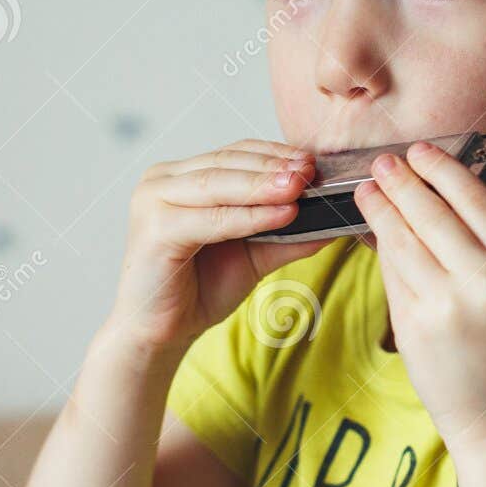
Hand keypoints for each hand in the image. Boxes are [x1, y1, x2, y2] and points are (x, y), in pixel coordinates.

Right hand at [109, 138, 334, 347]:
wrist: (161, 333)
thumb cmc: (200, 289)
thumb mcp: (253, 254)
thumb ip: (287, 233)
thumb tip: (332, 219)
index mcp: (181, 177)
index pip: (233, 153)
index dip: (274, 154)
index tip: (312, 160)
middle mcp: (161, 181)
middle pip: (227, 163)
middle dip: (273, 167)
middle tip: (311, 171)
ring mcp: (153, 200)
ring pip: (219, 185)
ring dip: (264, 186)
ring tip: (301, 187)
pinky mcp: (155, 229)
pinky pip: (212, 218)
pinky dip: (250, 216)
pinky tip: (284, 215)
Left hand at [353, 140, 485, 445]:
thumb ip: (482, 249)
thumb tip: (432, 201)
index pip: (476, 199)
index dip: (443, 169)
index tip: (421, 150)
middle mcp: (485, 281)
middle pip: (432, 214)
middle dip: (403, 183)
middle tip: (382, 161)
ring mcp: (446, 306)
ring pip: (404, 242)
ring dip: (381, 210)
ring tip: (368, 190)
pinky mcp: (414, 329)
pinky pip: (392, 277)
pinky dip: (380, 251)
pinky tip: (371, 234)